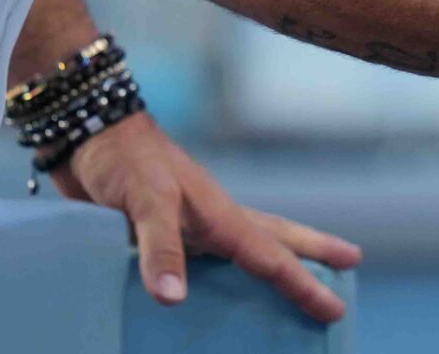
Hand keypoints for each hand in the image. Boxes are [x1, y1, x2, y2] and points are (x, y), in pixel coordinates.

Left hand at [53, 110, 360, 321]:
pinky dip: (218, 270)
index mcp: (217, 213)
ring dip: (273, 257)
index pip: (270, 256)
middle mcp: (209, 218)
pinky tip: (208, 283)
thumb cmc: (122, 158)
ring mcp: (186, 221)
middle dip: (311, 255)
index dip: (303, 284)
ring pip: (243, 244)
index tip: (335, 308)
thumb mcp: (144, 199)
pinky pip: (200, 256)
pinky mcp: (157, 227)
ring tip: (296, 271)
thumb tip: (175, 300)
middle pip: (274, 239)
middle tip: (352, 264)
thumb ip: (161, 246)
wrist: (85, 129)